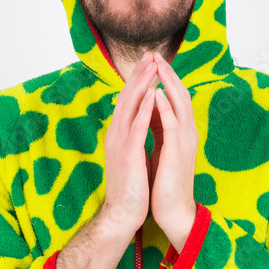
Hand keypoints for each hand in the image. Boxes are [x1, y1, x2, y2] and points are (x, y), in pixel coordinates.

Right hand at [101, 52, 158, 237]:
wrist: (122, 213)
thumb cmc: (131, 187)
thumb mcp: (132, 156)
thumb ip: (135, 137)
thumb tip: (143, 123)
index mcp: (119, 134)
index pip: (128, 101)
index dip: (137, 81)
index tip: (148, 63)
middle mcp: (116, 134)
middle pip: (127, 97)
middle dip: (139, 75)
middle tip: (150, 54)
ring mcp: (120, 143)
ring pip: (130, 106)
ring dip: (142, 84)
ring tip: (152, 66)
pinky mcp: (128, 154)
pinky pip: (137, 127)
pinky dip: (144, 108)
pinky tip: (152, 94)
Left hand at [148, 52, 198, 250]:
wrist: (172, 212)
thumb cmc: (164, 183)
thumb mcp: (161, 149)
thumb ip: (159, 129)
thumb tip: (149, 110)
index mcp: (181, 132)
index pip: (175, 98)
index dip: (165, 78)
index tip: (151, 61)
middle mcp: (187, 132)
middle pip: (180, 95)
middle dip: (167, 73)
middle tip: (155, 54)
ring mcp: (185, 142)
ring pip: (179, 104)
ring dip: (168, 83)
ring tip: (157, 65)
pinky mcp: (178, 153)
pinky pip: (172, 124)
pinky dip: (165, 107)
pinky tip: (156, 93)